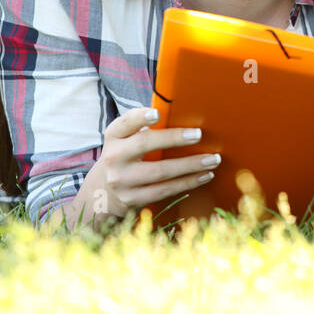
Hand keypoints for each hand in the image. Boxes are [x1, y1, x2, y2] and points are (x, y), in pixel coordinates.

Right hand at [94, 107, 221, 218]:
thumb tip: (181, 115)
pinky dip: (188, 183)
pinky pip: (165, 190)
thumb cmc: (125, 157)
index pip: (124, 123)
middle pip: (145, 144)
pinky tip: (205, 176)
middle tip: (198, 134)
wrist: (101, 193)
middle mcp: (114, 157)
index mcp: (113, 137)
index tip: (158, 114)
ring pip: (161, 171)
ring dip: (191, 165)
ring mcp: (122, 181)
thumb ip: (144, 128)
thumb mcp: (125, 141)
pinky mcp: (132, 199)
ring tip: (213, 159)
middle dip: (174, 138)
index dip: (140, 117)